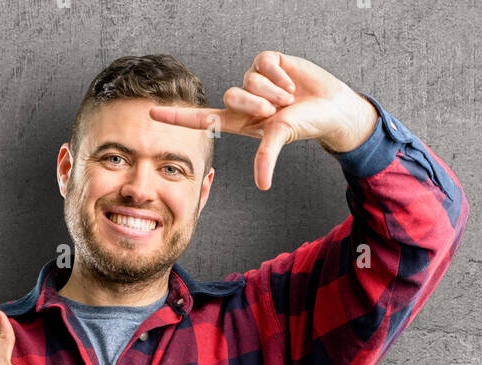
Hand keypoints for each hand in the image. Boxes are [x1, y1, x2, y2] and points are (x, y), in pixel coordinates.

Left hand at [148, 51, 377, 190]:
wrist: (330, 107)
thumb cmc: (306, 125)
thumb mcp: (282, 138)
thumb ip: (267, 157)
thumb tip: (262, 185)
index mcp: (241, 121)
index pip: (203, 117)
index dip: (178, 116)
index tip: (151, 114)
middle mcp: (244, 100)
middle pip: (232, 96)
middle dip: (257, 104)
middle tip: (277, 110)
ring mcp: (254, 80)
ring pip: (248, 79)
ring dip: (272, 90)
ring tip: (288, 97)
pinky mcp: (268, 62)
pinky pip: (263, 63)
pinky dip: (279, 74)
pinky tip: (291, 81)